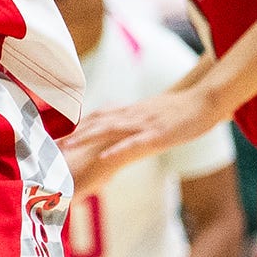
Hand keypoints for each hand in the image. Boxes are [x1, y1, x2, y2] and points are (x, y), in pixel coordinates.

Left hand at [59, 87, 218, 191]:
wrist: (205, 99)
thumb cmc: (180, 109)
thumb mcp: (152, 114)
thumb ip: (134, 120)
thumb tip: (120, 126)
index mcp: (130, 112)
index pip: (97, 118)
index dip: (76, 127)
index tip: (56, 138)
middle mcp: (131, 116)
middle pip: (96, 124)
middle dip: (73, 135)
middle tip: (51, 147)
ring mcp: (143, 124)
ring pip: (110, 130)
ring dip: (86, 138)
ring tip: (67, 148)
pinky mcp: (158, 134)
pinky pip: (135, 143)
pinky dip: (119, 149)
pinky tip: (105, 157)